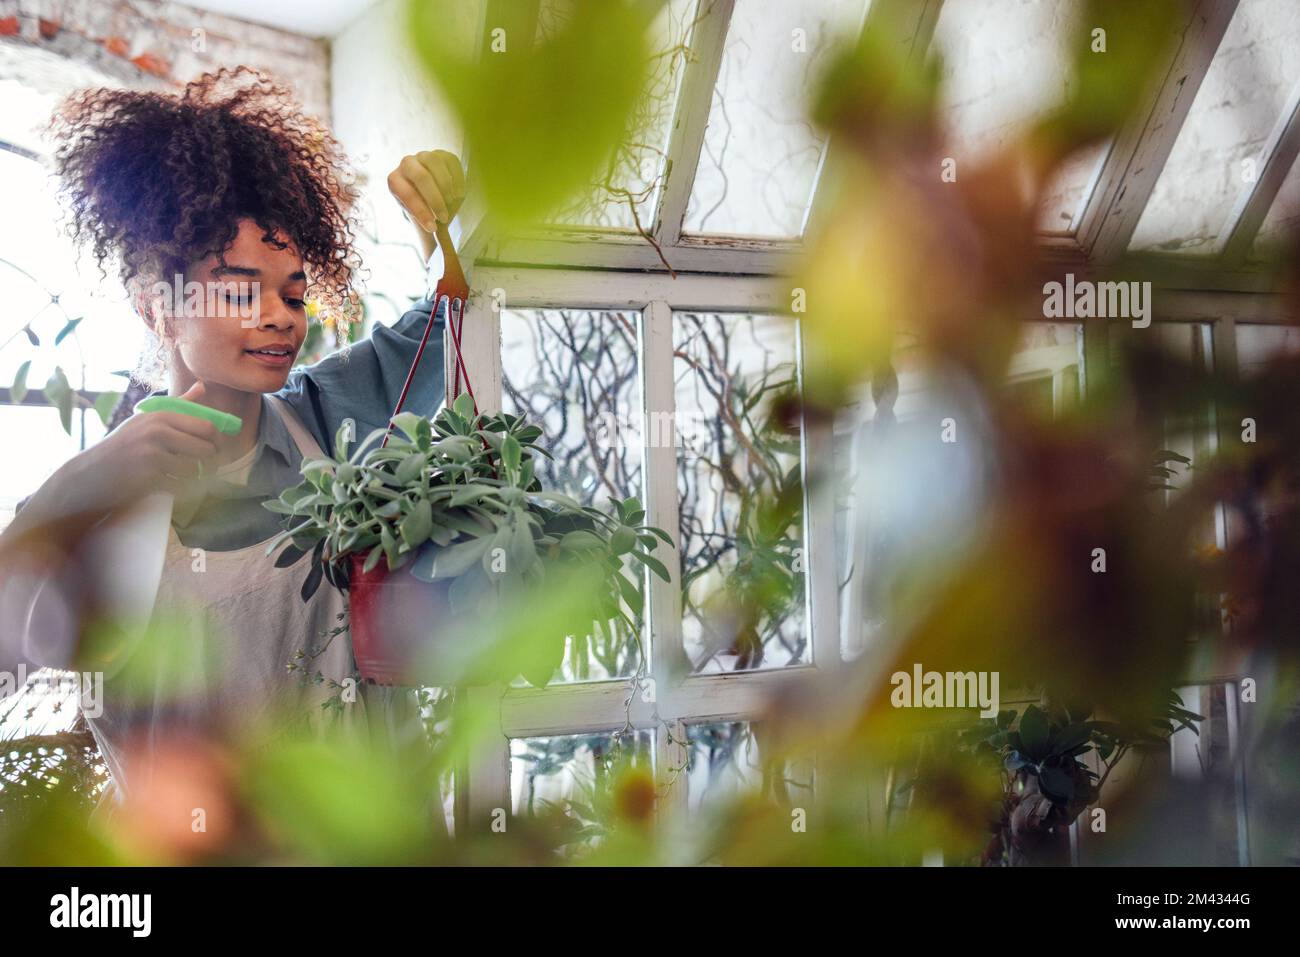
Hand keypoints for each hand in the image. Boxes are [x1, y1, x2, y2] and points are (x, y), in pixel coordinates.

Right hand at [48, 380, 219, 516]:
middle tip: (207, 471)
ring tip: (182, 478)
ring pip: (196, 471)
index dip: (217, 442)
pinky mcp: (148, 478)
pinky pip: (181, 487)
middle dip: (212, 463)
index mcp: (160, 416)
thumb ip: (178, 404)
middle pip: (207, 449)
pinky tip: (167, 487)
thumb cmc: (122, 446)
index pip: (207, 427)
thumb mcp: (146, 419)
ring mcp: (152, 455)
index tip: (215, 452)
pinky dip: (179, 490)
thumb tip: (202, 385)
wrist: (88, 474)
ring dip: (194, 479)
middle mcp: (157, 432)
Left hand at [387, 150, 465, 233]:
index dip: (421, 212)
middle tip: (445, 218)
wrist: (435, 197)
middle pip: (421, 176)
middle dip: (435, 200)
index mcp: (394, 181)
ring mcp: (424, 156)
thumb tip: (446, 262)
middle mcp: (406, 164)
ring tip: (452, 203)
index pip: (406, 193)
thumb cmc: (427, 214)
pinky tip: (458, 194)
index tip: (433, 228)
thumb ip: (430, 235)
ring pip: (436, 165)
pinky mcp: (442, 154)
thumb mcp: (422, 223)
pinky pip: (451, 162)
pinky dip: (457, 179)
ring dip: (446, 188)